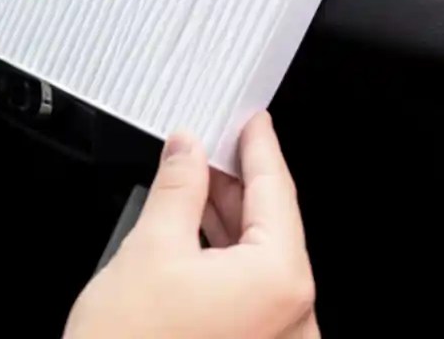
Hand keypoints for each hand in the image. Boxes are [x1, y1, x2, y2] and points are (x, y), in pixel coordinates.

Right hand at [66, 113, 319, 338]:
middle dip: (239, 186)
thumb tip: (187, 150)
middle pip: (274, 229)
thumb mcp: (150, 247)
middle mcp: (293, 319)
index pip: (277, 193)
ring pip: (261, 262)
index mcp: (280, 282)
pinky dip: (228, 261)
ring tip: (197, 185)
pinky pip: (251, 294)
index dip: (259, 149)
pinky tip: (199, 234)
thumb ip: (178, 187)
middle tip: (213, 146)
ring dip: (231, 223)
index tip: (253, 124)